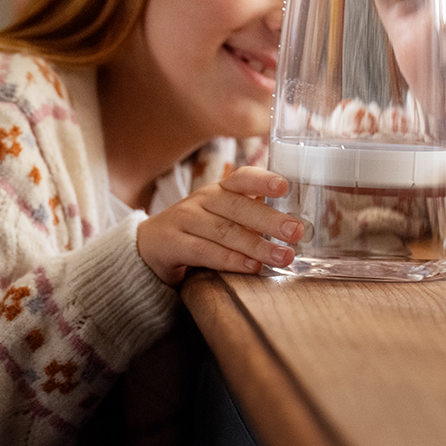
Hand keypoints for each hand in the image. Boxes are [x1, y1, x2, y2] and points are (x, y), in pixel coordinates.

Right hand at [136, 166, 303, 285]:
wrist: (149, 246)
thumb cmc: (198, 232)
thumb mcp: (222, 218)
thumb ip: (251, 217)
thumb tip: (294, 227)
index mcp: (219, 190)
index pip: (241, 178)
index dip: (262, 180)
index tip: (284, 186)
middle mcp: (202, 200)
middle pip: (238, 207)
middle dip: (270, 220)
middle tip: (296, 231)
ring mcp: (184, 220)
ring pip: (225, 231)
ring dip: (256, 245)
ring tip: (282, 256)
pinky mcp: (173, 244)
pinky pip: (205, 251)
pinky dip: (231, 260)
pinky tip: (251, 266)